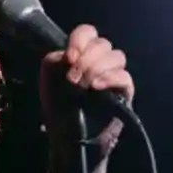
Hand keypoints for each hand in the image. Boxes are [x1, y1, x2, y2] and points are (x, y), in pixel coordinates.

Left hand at [39, 24, 134, 150]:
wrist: (67, 139)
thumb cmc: (58, 110)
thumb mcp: (47, 80)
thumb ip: (54, 60)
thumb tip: (70, 55)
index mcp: (81, 56)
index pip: (88, 32)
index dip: (79, 39)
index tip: (68, 58)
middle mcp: (100, 63)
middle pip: (103, 43)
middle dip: (85, 59)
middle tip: (71, 79)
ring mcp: (114, 78)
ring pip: (116, 56)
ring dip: (95, 68)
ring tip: (81, 86)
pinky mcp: (125, 95)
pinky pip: (125, 77)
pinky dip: (109, 79)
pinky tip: (95, 88)